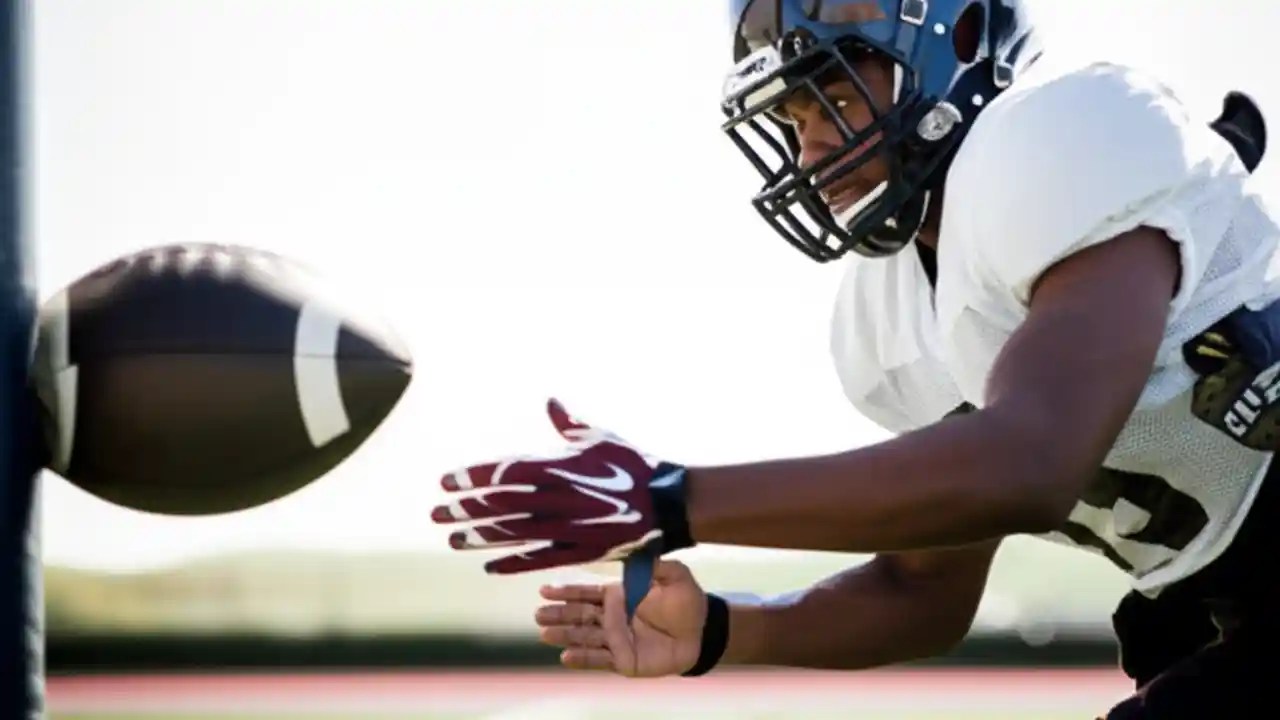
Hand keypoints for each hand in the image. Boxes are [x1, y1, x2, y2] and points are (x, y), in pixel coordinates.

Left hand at [431, 399, 693, 574]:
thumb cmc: (633, 464)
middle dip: (466, 508)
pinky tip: (490, 566)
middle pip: (502, 504)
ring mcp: (570, 526)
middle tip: (436, 514)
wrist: (670, 502)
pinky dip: (514, 562)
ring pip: (515, 532)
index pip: (505, 471)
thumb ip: (569, 424)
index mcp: (560, 466)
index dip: (473, 476)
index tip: (446, 481)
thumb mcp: (601, 438)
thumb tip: (550, 402)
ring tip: (453, 540)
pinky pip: (541, 557)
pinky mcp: (583, 549)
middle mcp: (559, 497)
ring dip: (481, 536)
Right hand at [535, 560, 707, 676]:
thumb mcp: (675, 576)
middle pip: (578, 615)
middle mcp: (611, 618)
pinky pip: (599, 660)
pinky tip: (565, 657)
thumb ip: (656, 564)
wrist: (702, 633)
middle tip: (538, 613)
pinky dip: (582, 659)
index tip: (544, 590)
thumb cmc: (687, 602)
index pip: (586, 593)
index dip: (566, 591)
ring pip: (584, 637)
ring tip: (545, 633)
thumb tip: (638, 547)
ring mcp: (615, 640)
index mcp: (619, 596)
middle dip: (558, 614)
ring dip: (564, 635)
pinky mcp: (623, 661)